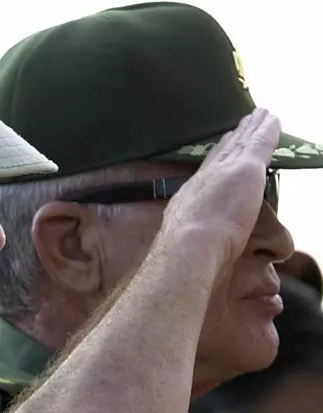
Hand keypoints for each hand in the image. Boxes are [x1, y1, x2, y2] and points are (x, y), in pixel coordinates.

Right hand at [159, 108, 280, 273]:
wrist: (190, 245)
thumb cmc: (185, 253)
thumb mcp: (183, 241)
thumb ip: (191, 238)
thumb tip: (195, 249)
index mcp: (191, 196)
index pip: (207, 170)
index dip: (215, 156)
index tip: (221, 145)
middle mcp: (205, 178)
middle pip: (222, 152)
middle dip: (232, 138)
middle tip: (241, 124)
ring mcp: (226, 171)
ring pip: (241, 142)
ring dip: (251, 127)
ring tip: (259, 115)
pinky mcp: (246, 169)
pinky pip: (260, 143)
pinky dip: (266, 130)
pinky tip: (273, 119)